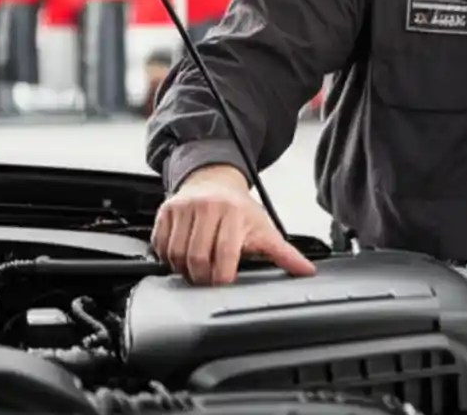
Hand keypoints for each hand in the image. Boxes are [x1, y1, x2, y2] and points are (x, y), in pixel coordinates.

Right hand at [151, 164, 316, 284]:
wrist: (215, 182)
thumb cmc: (240, 210)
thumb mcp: (265, 229)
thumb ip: (285, 253)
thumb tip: (307, 271)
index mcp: (234, 213)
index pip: (225, 253)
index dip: (223, 276)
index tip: (225, 284)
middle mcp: (207, 207)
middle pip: (198, 257)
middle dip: (202, 277)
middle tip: (208, 281)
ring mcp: (183, 208)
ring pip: (175, 254)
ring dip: (183, 270)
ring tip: (196, 271)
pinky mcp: (165, 211)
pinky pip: (160, 245)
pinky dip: (167, 258)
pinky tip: (181, 259)